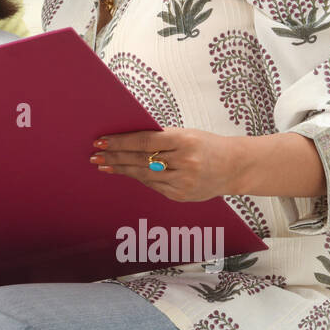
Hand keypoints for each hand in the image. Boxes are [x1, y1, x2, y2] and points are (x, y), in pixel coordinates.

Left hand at [90, 127, 242, 202]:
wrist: (234, 167)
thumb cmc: (206, 145)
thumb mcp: (186, 134)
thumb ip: (160, 137)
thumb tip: (125, 139)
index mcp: (184, 142)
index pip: (144, 142)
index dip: (120, 142)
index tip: (101, 141)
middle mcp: (184, 163)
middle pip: (140, 161)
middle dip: (115, 157)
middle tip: (95, 155)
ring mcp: (183, 182)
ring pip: (144, 176)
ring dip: (121, 170)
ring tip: (103, 164)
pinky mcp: (181, 196)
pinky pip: (154, 186)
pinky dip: (139, 178)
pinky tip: (125, 173)